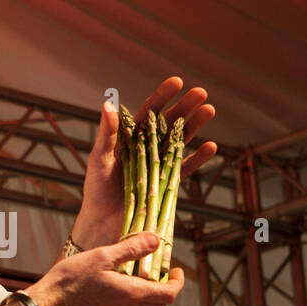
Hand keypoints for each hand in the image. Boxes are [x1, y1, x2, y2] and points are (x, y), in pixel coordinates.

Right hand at [25, 232, 183, 305]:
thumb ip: (131, 249)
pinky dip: (132, 298)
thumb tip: (156, 241)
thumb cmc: (72, 279)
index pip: (169, 295)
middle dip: (166, 290)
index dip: (178, 282)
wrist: (47, 305)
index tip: (176, 269)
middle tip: (160, 272)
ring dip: (149, 295)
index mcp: (131, 294)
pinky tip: (117, 281)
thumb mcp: (103, 256)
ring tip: (137, 274)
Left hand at [72, 78, 219, 248]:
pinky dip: (198, 158)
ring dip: (196, 126)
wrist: (102, 224)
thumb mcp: (99, 158)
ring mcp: (158, 165)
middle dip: (185, 107)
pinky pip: (185, 168)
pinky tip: (210, 146)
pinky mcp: (166, 184)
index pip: (149, 112)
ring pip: (180, 141)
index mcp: (130, 138)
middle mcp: (146, 149)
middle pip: (169, 122)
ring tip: (209, 110)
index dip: (163, 97)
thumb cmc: (96, 191)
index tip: (177, 82)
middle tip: (201, 93)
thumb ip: (106, 133)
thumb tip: (109, 104)